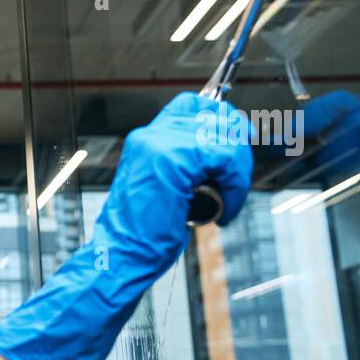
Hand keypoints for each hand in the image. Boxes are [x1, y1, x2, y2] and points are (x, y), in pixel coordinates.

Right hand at [0, 92, 251, 359]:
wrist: (121, 255)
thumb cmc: (142, 234)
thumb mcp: (163, 189)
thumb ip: (182, 166)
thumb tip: (219, 155)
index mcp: (146, 140)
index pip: (193, 104)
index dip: (219, 119)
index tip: (233, 148)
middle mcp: (151, 135)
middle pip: (215, 113)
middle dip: (236, 145)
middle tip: (235, 180)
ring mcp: (160, 145)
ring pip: (225, 136)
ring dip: (237, 170)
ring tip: (228, 200)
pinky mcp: (174, 161)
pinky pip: (225, 158)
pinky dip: (235, 185)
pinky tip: (225, 209)